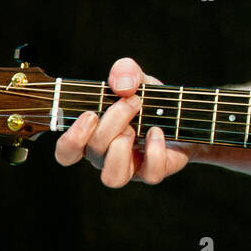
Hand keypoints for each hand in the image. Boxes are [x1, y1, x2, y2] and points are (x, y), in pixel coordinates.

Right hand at [53, 57, 192, 186]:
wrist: (184, 117)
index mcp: (92, 137)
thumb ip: (125, 72)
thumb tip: (121, 85)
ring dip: (122, 149)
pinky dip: (155, 150)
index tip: (91, 114)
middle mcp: (106, 156)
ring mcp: (129, 168)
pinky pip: (150, 174)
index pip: (66, 152)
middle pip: (94, 152)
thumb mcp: (138, 79)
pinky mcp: (153, 172)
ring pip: (112, 178)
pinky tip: (158, 131)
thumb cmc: (150, 101)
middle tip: (132, 102)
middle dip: (112, 123)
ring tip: (136, 128)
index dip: (72, 138)